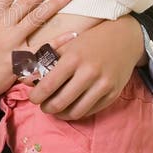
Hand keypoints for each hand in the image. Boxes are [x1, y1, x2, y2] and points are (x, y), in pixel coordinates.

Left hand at [28, 15, 144, 119]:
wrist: (124, 38)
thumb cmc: (91, 41)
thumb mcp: (68, 45)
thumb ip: (47, 62)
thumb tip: (28, 80)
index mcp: (73, 58)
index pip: (48, 85)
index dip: (36, 96)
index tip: (33, 98)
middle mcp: (89, 73)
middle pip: (60, 103)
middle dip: (47, 108)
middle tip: (43, 105)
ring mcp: (103, 85)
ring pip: (76, 112)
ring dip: (61, 114)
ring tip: (56, 108)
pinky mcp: (113, 94)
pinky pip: (90, 111)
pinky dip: (78, 111)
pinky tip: (72, 105)